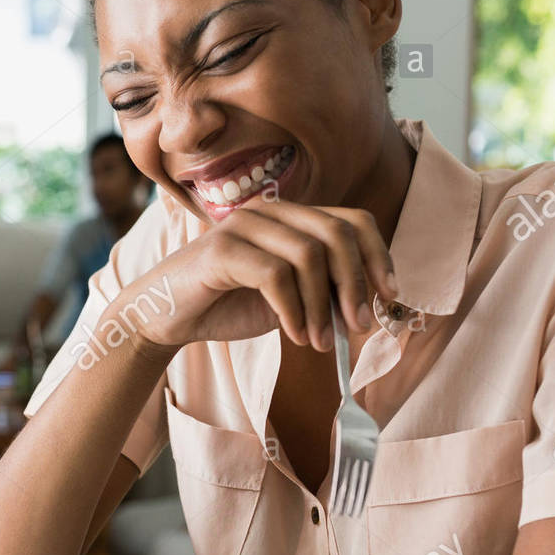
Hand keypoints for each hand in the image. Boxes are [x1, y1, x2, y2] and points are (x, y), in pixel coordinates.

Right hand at [116, 201, 399, 354]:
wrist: (165, 317)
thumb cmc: (228, 305)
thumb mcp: (290, 300)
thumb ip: (324, 292)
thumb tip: (370, 306)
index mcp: (291, 218)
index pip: (353, 221)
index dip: (378, 256)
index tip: (389, 296)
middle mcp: (270, 211)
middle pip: (336, 234)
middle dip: (356, 284)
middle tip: (359, 326)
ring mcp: (243, 225)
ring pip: (309, 254)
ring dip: (323, 306)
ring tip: (320, 342)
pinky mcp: (221, 250)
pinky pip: (275, 276)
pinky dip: (293, 311)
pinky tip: (293, 336)